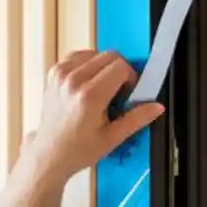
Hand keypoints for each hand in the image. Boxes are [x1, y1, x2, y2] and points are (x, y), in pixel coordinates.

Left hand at [25, 50, 165, 182]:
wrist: (50, 153)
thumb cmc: (77, 149)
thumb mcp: (112, 138)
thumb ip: (137, 119)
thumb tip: (157, 107)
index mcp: (89, 96)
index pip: (121, 66)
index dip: (131, 77)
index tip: (129, 91)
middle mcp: (73, 81)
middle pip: (110, 56)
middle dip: (120, 70)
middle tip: (118, 92)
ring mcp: (61, 75)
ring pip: (95, 53)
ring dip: (104, 66)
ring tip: (102, 89)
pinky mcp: (54, 73)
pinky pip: (78, 56)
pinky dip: (88, 64)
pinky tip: (89, 83)